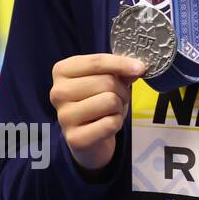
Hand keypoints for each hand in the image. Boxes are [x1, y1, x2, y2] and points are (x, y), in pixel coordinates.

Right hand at [49, 54, 143, 173]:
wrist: (89, 137)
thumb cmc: (98, 102)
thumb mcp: (108, 80)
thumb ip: (120, 71)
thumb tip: (137, 67)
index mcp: (62, 71)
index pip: (96, 62)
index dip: (122, 63)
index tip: (140, 68)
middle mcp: (57, 92)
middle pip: (106, 82)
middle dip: (122, 91)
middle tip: (118, 99)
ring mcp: (64, 116)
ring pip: (110, 101)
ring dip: (119, 107)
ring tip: (110, 112)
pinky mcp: (74, 138)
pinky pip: (111, 123)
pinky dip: (116, 124)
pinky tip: (105, 125)